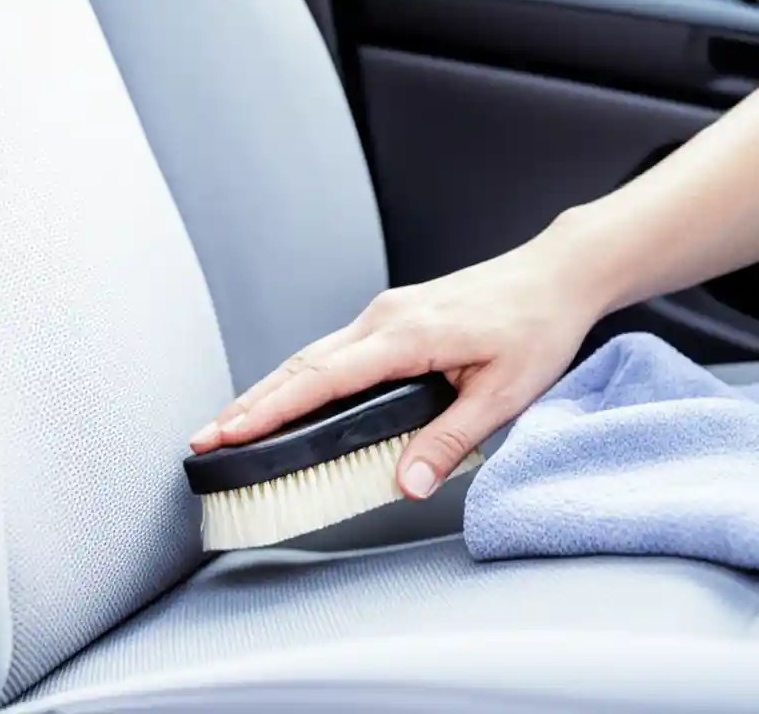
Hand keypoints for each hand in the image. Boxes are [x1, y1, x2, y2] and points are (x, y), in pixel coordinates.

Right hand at [188, 227, 606, 498]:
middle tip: (204, 440)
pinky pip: (329, 351)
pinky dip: (295, 379)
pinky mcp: (388, 319)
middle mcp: (383, 320)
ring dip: (265, 392)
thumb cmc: (535, 327)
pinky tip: (281, 399)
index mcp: (406, 336)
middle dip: (248, 405)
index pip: (322, 379)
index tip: (231, 434)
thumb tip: (407, 483)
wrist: (554, 276)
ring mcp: (382, 315)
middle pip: (299, 366)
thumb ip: (450, 439)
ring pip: (309, 357)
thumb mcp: (505, 394)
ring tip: (228, 427)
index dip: (271, 410)